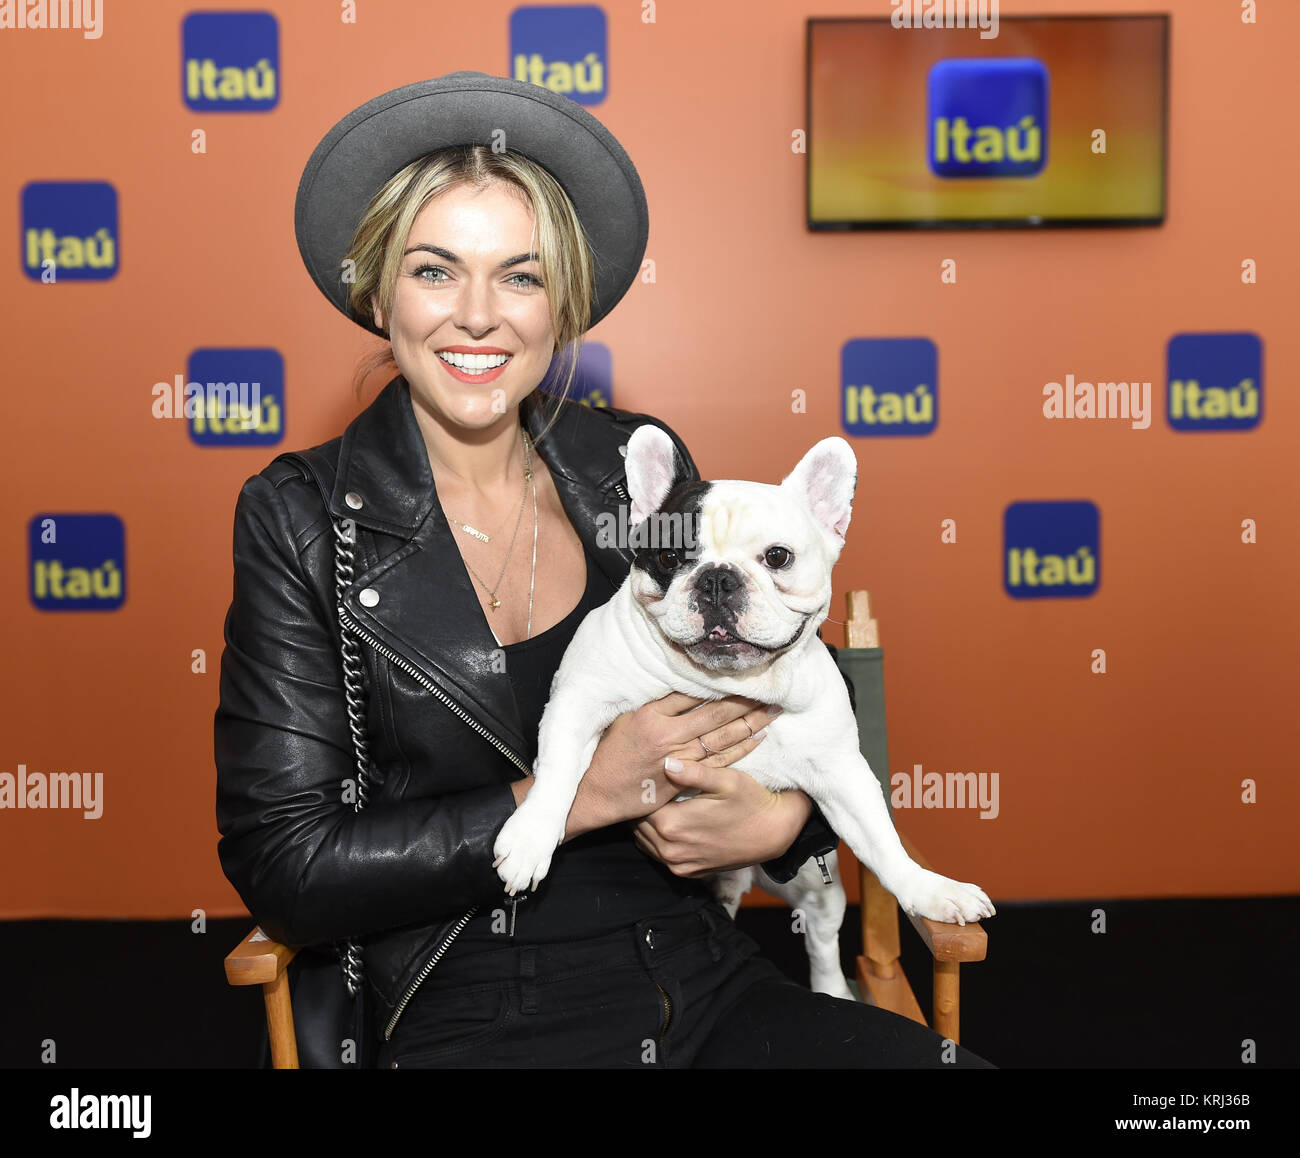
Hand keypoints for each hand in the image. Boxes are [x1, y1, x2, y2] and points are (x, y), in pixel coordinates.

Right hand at [553, 692, 781, 839]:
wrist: (597, 793)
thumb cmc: (607, 752)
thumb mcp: (623, 719)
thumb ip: (653, 704)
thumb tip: (683, 685)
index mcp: (650, 715)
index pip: (692, 692)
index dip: (718, 682)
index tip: (739, 672)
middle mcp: (667, 735)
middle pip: (715, 713)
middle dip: (744, 700)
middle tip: (769, 688)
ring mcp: (678, 759)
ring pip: (722, 737)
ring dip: (750, 722)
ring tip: (772, 709)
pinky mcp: (684, 777)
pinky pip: (719, 761)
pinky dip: (741, 749)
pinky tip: (758, 737)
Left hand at [633, 765, 812, 875]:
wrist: (774, 833)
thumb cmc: (750, 801)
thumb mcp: (725, 780)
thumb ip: (693, 772)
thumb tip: (666, 763)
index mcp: (673, 825)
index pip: (639, 806)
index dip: (641, 790)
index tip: (646, 775)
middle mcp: (671, 851)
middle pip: (638, 825)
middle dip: (641, 807)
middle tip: (649, 788)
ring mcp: (679, 865)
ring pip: (645, 842)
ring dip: (648, 824)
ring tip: (658, 804)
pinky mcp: (689, 873)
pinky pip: (659, 856)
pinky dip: (659, 841)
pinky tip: (671, 823)